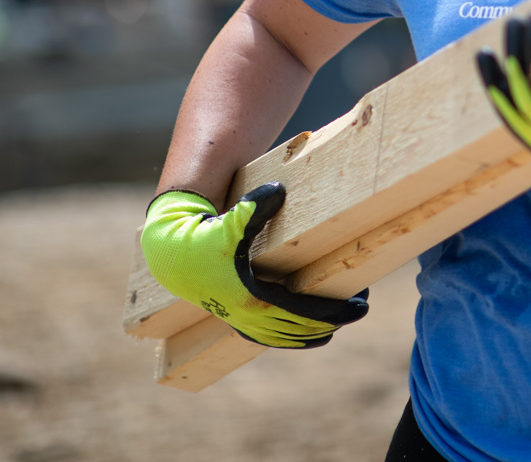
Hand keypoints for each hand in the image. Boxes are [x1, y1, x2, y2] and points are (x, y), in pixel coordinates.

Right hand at [141, 183, 368, 348]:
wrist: (171, 256)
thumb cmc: (203, 237)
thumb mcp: (229, 222)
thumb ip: (255, 208)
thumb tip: (278, 191)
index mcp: (251, 297)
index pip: (302, 312)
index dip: (333, 311)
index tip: (360, 306)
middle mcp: (246, 315)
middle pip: (298, 328)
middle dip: (331, 321)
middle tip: (360, 310)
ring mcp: (239, 320)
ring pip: (283, 337)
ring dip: (311, 334)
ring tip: (336, 326)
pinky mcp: (233, 318)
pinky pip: (268, 337)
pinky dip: (289, 338)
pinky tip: (306, 335)